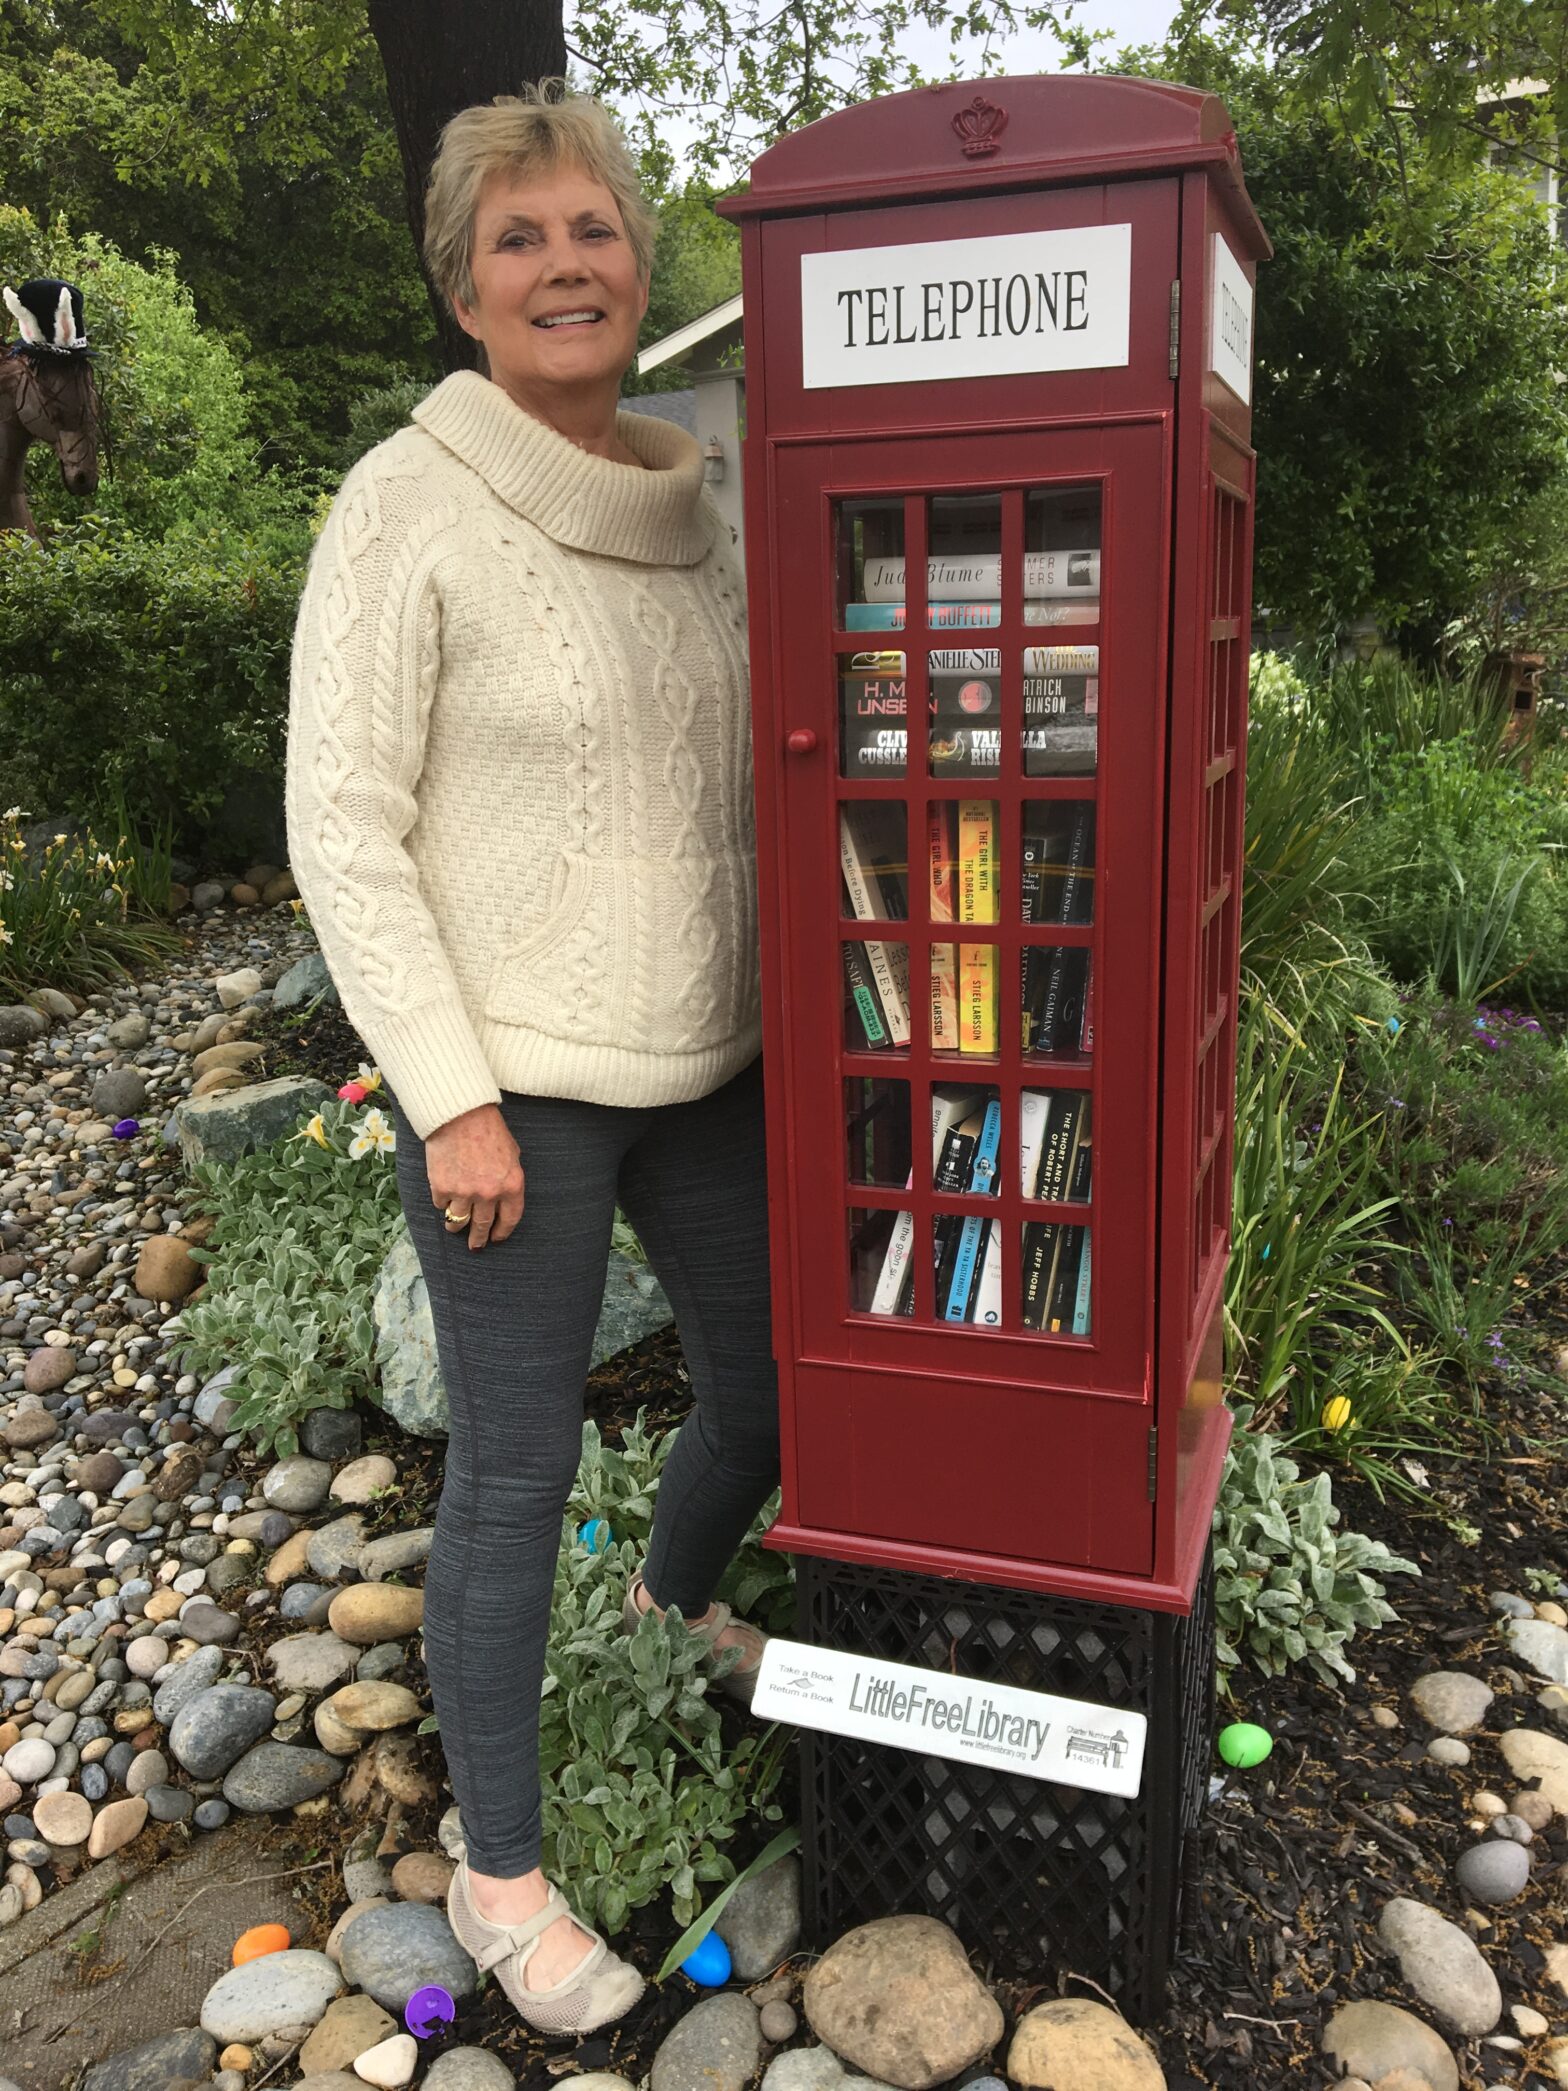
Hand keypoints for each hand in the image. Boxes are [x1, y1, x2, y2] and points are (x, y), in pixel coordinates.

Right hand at [424, 1103, 524, 1250]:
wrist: (459, 1114)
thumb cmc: (488, 1128)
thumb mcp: (511, 1153)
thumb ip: (509, 1177)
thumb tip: (504, 1196)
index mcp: (511, 1185)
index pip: (510, 1219)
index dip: (502, 1232)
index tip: (496, 1238)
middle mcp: (489, 1194)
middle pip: (483, 1227)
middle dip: (478, 1240)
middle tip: (476, 1246)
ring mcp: (464, 1193)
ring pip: (458, 1222)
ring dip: (456, 1228)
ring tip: (454, 1229)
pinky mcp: (442, 1188)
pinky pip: (441, 1205)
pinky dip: (442, 1204)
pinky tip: (443, 1200)